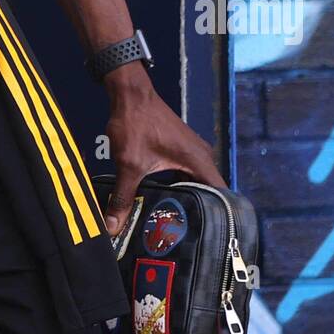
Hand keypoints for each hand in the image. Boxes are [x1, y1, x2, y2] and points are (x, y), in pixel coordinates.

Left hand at [102, 65, 225, 234]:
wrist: (130, 93)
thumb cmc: (136, 122)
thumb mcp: (129, 164)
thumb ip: (123, 197)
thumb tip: (112, 227)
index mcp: (199, 161)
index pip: (221, 198)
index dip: (219, 221)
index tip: (210, 240)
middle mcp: (202, 157)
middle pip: (209, 195)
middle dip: (198, 216)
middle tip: (187, 240)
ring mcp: (192, 153)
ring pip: (196, 185)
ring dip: (187, 203)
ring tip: (177, 228)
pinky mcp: (180, 150)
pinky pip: (186, 176)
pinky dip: (178, 190)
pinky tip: (165, 204)